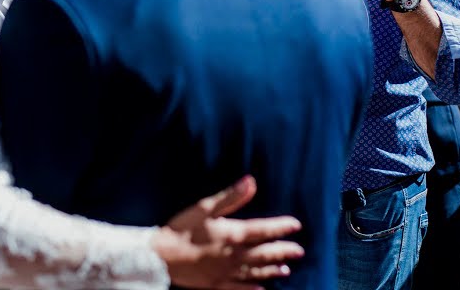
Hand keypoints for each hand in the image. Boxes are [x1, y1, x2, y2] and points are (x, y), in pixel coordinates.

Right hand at [153, 175, 303, 288]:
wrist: (161, 256)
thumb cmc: (182, 228)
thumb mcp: (205, 207)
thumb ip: (231, 197)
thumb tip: (251, 181)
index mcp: (233, 234)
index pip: (264, 230)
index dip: (282, 227)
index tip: (296, 225)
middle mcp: (235, 255)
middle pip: (265, 253)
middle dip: (283, 251)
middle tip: (299, 251)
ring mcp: (227, 272)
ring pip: (256, 272)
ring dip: (272, 270)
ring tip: (285, 270)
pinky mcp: (217, 284)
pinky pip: (240, 288)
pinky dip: (253, 289)